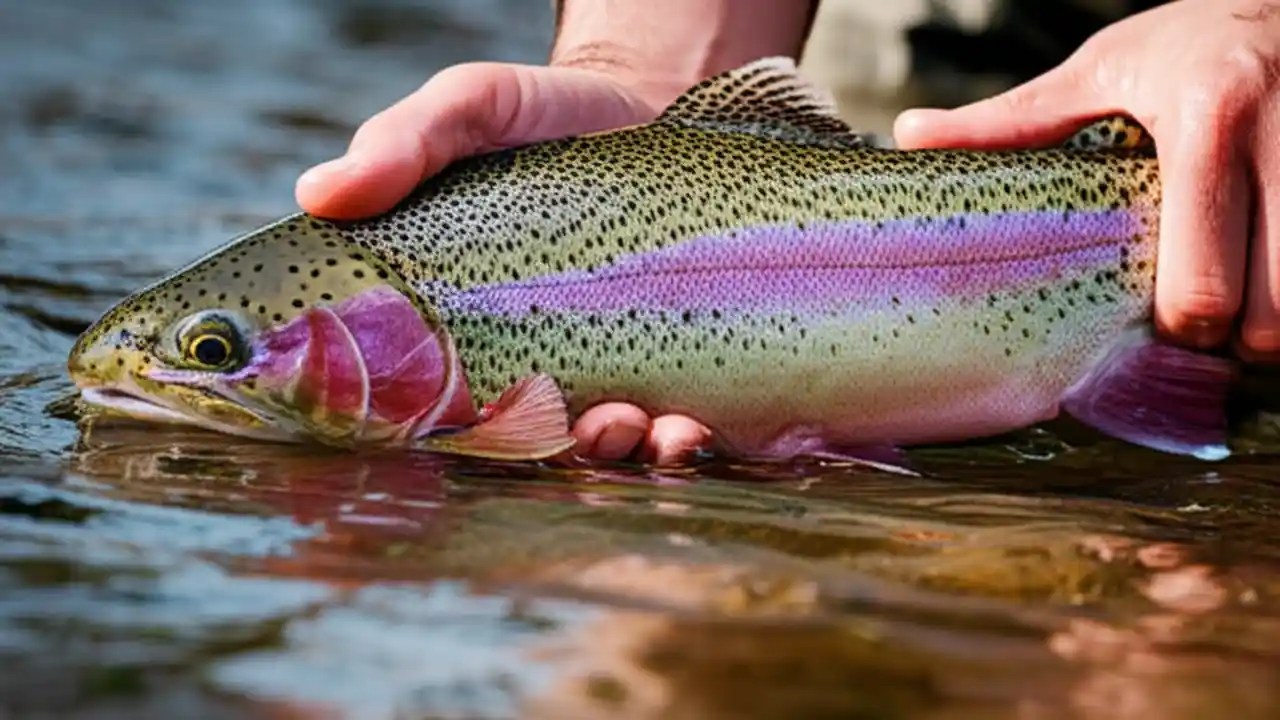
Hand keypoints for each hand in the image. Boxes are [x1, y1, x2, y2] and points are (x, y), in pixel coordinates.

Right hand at [294, 61, 712, 462]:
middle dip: (550, 453)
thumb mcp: (472, 108)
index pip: (432, 401)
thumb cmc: (546, 117)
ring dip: (626, 454)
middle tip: (587, 428)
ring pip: (608, 447)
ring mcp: (613, 370)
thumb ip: (404, 144)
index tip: (448, 440)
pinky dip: (681, 447)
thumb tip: (317, 193)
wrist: (653, 103)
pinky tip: (688, 431)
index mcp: (466, 326)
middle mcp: (534, 362)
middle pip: (526, 442)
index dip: (432, 434)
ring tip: (651, 431)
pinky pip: (676, 430)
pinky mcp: (682, 365)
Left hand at [894, 0, 1279, 358]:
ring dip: (1276, 324)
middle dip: (1232, 339)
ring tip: (1246, 298)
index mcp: (1208, 120)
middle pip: (1268, 319)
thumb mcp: (1103, 70)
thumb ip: (1015, 119)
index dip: (1177, 326)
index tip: (1160, 319)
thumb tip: (911, 134)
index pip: (1200, 285)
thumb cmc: (1194, 43)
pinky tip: (1272, 273)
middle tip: (1203, 317)